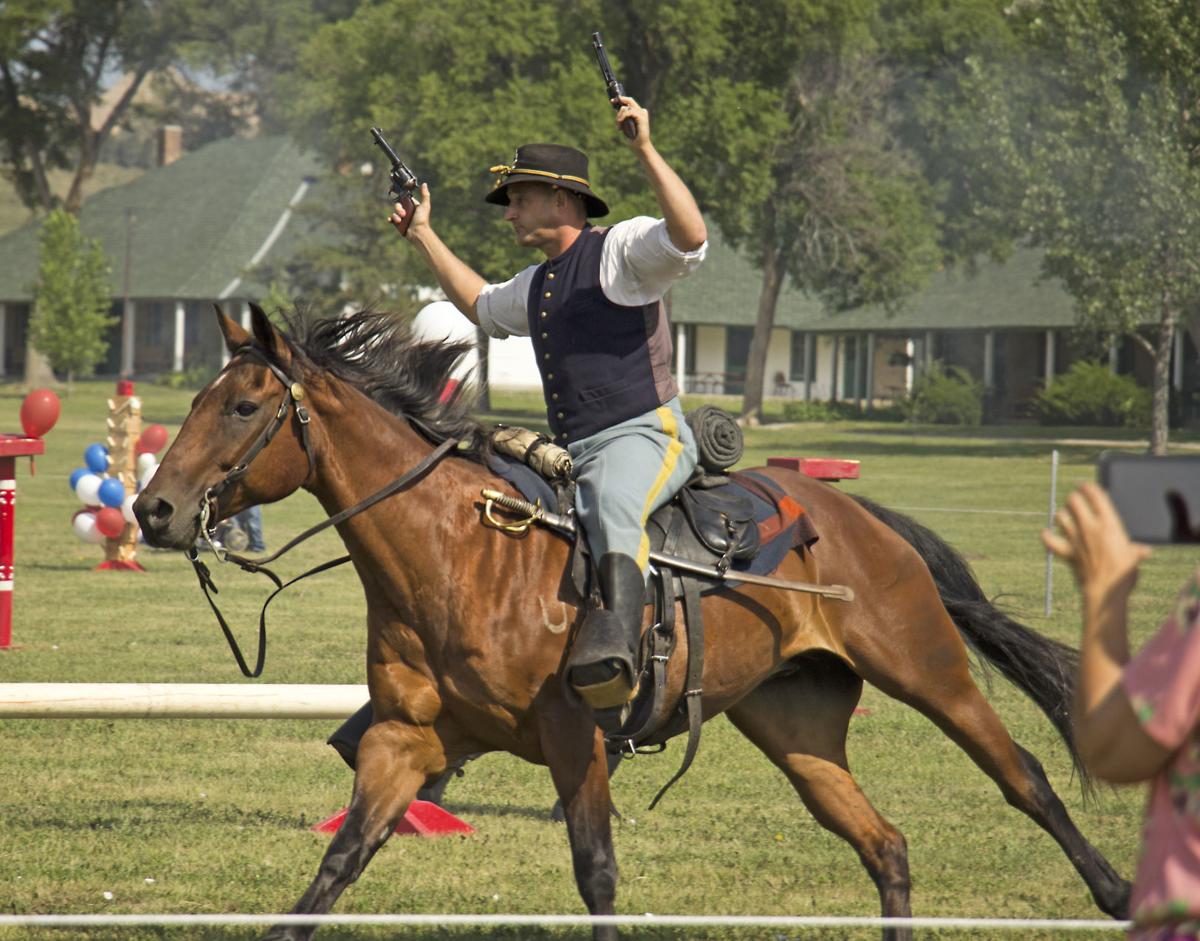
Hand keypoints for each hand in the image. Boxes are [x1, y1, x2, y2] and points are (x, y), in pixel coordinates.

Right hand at [388, 183, 430, 236]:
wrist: (418, 232)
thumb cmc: (423, 219)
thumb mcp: (425, 205)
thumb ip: (425, 195)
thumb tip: (424, 184)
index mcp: (412, 206)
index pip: (404, 199)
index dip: (401, 198)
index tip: (400, 198)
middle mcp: (407, 211)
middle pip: (397, 205)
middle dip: (399, 209)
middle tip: (403, 214)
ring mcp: (402, 218)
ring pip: (394, 212)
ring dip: (396, 216)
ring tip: (400, 221)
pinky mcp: (398, 224)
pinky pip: (392, 219)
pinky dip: (391, 219)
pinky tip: (391, 220)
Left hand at [611, 95, 649, 146]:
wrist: (639, 145)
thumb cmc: (633, 136)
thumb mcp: (625, 124)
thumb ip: (623, 116)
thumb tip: (616, 109)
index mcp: (638, 112)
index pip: (630, 102)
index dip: (621, 99)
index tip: (612, 100)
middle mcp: (641, 111)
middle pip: (629, 100)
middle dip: (620, 100)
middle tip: (611, 101)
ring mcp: (642, 113)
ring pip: (627, 108)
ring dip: (619, 116)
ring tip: (618, 126)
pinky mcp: (642, 117)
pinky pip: (629, 112)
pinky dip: (623, 117)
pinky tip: (620, 123)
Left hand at [1041, 482, 1150, 599]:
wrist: (1106, 590)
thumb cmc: (1124, 573)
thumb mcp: (1135, 557)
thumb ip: (1137, 550)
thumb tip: (1144, 550)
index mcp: (1109, 524)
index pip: (1095, 495)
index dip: (1088, 487)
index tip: (1085, 486)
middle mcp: (1089, 527)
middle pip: (1073, 501)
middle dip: (1074, 498)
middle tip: (1076, 501)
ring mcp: (1075, 538)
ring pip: (1060, 516)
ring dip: (1062, 514)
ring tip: (1066, 516)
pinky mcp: (1066, 552)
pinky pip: (1049, 540)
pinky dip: (1046, 536)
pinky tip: (1047, 534)